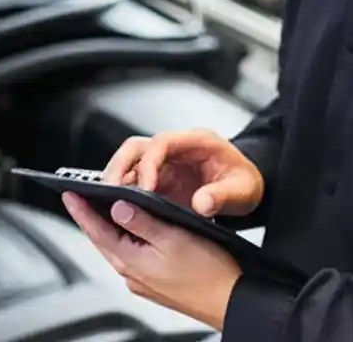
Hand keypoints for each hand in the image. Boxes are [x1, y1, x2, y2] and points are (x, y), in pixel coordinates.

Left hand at [62, 192, 240, 329]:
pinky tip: (134, 230)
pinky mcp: (155, 283)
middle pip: (103, 240)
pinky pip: (132, 256)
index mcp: (132, 261)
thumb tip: (117, 207)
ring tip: (104, 207)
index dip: (81, 210)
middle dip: (91, 217)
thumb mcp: (174, 237)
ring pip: (117, 248)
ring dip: (109, 227)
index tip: (68, 193)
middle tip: (80, 196)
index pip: (97, 231)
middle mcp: (132, 274)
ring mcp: (143, 280)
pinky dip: (127, 239)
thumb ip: (142, 222)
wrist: (229, 300)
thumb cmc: (208, 273)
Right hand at [103, 129, 263, 217]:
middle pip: (136, 148)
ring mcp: (165, 164)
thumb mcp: (242, 191)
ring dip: (115, 179)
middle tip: (110, 191)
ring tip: (105, 202)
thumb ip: (222, 196)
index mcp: (196, 143)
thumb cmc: (245, 183)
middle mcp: (175, 149)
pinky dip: (122, 193)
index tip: (146, 189)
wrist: (247, 187)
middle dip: (119, 167)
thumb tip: (201, 203)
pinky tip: (115, 210)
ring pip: (129, 162)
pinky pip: (133, 181)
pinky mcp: (159, 180)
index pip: (161, 144)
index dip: (149, 164)